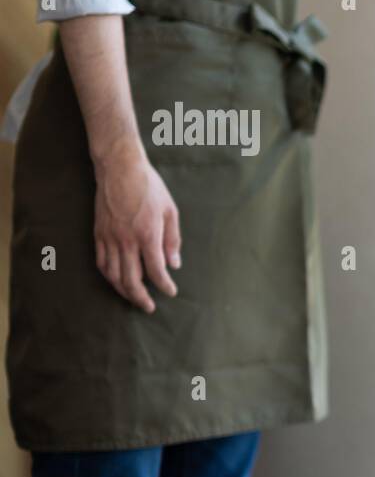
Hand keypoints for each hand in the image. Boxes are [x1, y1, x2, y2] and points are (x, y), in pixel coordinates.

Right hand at [93, 146, 181, 312]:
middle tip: (150, 307)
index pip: (156, 270)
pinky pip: (101, 262)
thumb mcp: (170, 211)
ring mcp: (109, 238)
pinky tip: (117, 282)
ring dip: (124, 291)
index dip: (164, 285)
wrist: (119, 169)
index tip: (171, 292)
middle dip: (141, 297)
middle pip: (131, 279)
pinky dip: (109, 276)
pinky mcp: (98, 234)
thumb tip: (174, 265)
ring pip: (113, 275)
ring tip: (135, 299)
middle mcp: (126, 240)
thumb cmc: (149, 188)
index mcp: (147, 234)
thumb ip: (172, 240)